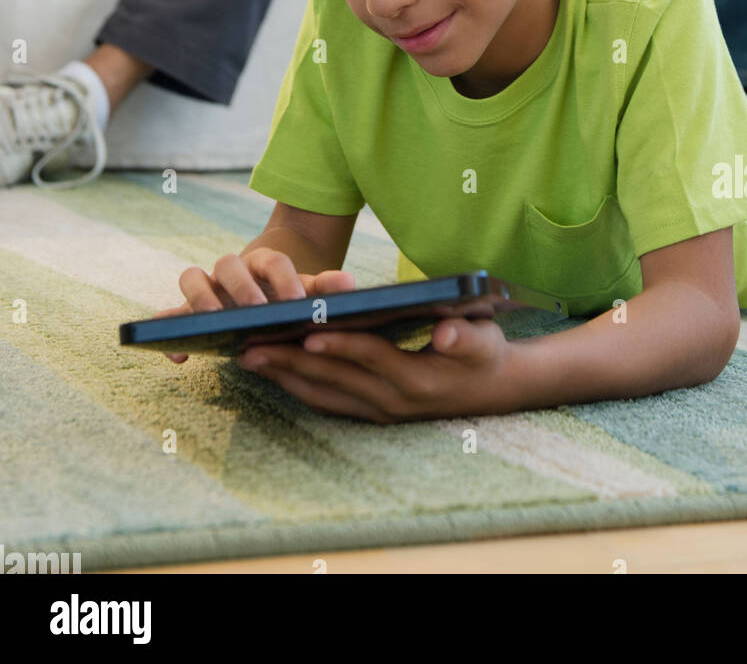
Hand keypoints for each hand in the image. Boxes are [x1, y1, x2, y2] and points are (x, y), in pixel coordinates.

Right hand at [156, 249, 355, 364]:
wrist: (262, 294)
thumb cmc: (288, 296)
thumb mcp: (309, 293)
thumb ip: (327, 288)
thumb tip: (348, 284)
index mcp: (264, 262)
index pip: (273, 261)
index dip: (283, 279)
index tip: (296, 303)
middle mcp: (232, 270)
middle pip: (227, 264)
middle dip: (241, 287)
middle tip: (255, 311)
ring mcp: (208, 287)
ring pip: (192, 277)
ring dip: (200, 298)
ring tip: (212, 323)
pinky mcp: (189, 310)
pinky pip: (173, 314)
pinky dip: (171, 328)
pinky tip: (179, 354)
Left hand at [235, 314, 516, 422]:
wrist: (494, 391)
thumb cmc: (485, 354)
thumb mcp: (485, 340)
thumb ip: (465, 336)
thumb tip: (446, 333)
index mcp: (417, 378)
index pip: (370, 357)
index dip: (339, 344)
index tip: (306, 332)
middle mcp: (393, 401)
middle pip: (334, 379)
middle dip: (291, 362)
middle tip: (250, 347)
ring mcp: (380, 412)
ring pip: (324, 395)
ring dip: (285, 377)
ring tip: (250, 358)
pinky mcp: (373, 414)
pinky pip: (328, 403)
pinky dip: (299, 388)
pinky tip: (275, 372)